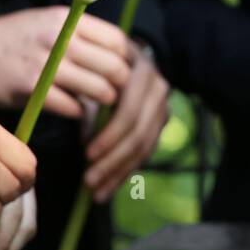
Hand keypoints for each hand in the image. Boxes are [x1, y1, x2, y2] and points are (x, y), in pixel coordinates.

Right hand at [0, 7, 132, 118]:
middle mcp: (60, 39)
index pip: (117, 41)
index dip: (127, 59)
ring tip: (101, 103)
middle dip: (121, 84)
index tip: (125, 70)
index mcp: (68, 20)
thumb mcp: (50, 22)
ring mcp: (46, 65)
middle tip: (117, 91)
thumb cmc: (17, 39)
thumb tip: (120, 54)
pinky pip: (73, 107)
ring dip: (104, 100)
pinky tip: (76, 110)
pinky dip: (80, 112)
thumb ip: (82, 33)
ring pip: (98, 89)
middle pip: (114, 67)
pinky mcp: (32, 89)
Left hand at [83, 44, 170, 202]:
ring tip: (94, 193)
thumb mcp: (88, 74)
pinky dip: (124, 173)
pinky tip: (106, 190)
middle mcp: (158, 89)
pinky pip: (145, 153)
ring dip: (118, 172)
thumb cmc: (94, 66)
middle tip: (88, 181)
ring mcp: (163, 106)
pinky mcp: (160, 123)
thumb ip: (87, 102)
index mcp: (139, 72)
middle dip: (113, 161)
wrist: (123, 56)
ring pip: (144, 147)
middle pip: (139, 133)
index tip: (85, 154)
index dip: (109, 135)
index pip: (129, 111)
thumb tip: (85, 144)